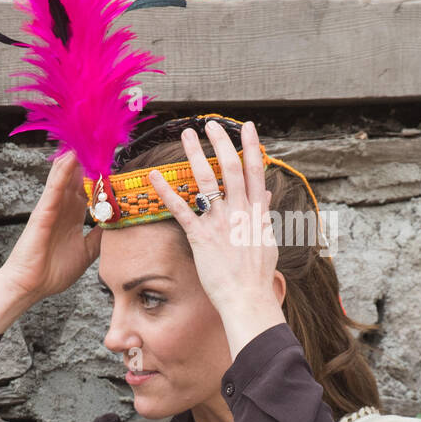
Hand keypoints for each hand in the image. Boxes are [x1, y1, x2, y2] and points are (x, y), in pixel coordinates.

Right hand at [0, 151, 102, 301]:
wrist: (29, 286)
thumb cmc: (52, 272)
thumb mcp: (86, 252)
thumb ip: (99, 236)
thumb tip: (117, 225)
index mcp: (71, 216)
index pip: (89, 190)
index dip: (101, 175)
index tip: (115, 160)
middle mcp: (62, 208)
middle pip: (78, 177)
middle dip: (90, 160)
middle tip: (103, 139)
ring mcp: (51, 208)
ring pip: (65, 176)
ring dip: (76, 157)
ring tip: (88, 136)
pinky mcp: (43, 212)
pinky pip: (54, 188)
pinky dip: (62, 172)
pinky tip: (71, 156)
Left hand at [146, 119, 278, 313]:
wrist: (247, 297)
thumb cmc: (256, 274)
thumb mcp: (266, 241)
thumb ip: (264, 216)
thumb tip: (266, 198)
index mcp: (257, 212)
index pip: (256, 172)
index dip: (252, 148)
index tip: (248, 127)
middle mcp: (239, 212)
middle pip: (231, 169)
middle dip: (221, 143)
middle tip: (211, 123)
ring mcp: (220, 223)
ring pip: (207, 181)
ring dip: (196, 156)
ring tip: (187, 135)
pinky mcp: (200, 237)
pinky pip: (180, 209)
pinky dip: (166, 191)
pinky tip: (154, 176)